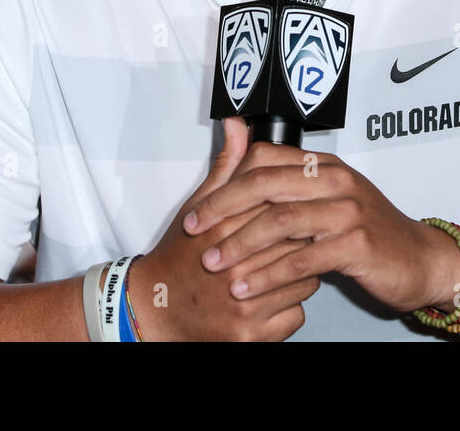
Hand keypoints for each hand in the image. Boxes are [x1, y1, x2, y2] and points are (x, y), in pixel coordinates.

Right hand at [126, 118, 319, 340]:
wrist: (154, 312)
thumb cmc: (178, 258)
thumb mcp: (197, 206)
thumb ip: (227, 166)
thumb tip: (238, 124)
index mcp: (223, 232)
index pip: (280, 212)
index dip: (294, 210)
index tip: (297, 208)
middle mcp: (233, 270)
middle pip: (298, 244)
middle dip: (301, 240)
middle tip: (294, 238)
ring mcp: (244, 307)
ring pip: (305, 280)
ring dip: (300, 273)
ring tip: (278, 266)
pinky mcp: (252, 336)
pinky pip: (297, 314)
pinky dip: (290, 306)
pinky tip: (271, 295)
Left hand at [182, 142, 459, 313]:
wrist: (419, 259)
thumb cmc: (367, 230)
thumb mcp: (325, 198)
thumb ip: (282, 175)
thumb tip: (234, 129)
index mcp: (325, 166)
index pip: (264, 159)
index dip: (224, 184)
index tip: (197, 210)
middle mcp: (336, 180)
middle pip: (266, 185)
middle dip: (222, 210)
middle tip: (194, 232)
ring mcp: (348, 211)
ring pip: (280, 222)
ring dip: (240, 245)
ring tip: (213, 264)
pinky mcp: (357, 244)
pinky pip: (302, 259)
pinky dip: (269, 275)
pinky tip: (247, 287)